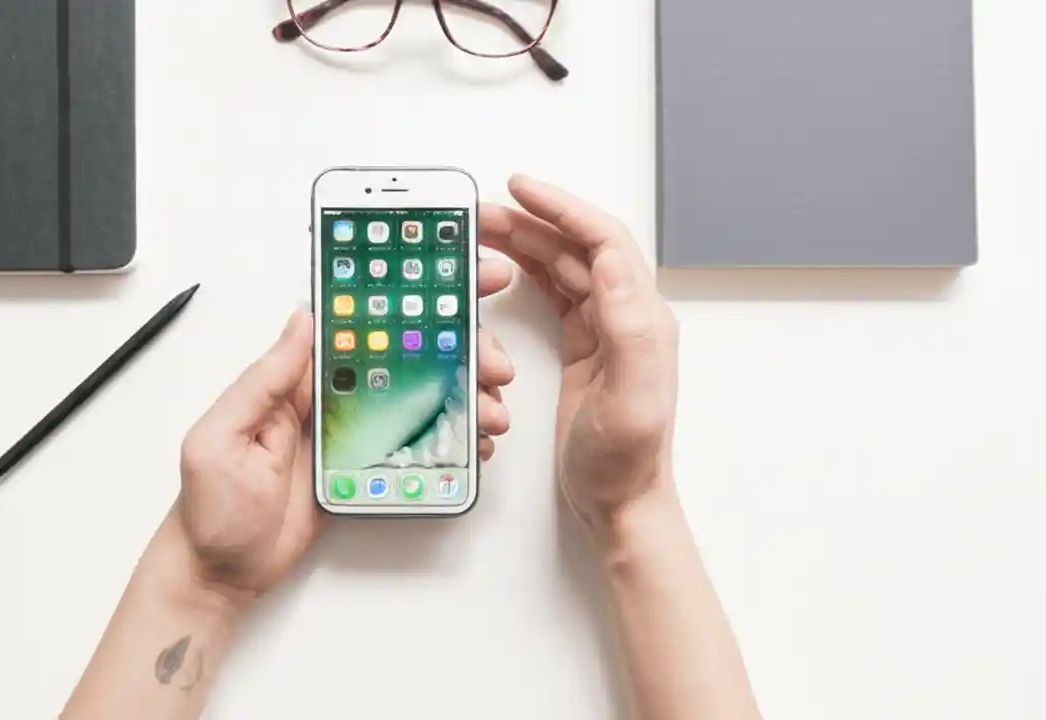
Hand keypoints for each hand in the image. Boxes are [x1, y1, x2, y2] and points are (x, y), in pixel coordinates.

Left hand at [176, 264, 518, 600]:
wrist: (219, 574)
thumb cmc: (209, 508)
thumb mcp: (222, 436)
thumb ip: (263, 380)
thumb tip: (302, 319)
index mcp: (295, 381)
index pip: (358, 326)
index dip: (407, 302)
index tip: (454, 285)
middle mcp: (330, 399)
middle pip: (406, 359)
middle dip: (460, 351)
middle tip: (495, 364)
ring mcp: (352, 434)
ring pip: (421, 399)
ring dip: (465, 397)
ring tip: (493, 412)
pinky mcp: (366, 468)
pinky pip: (416, 445)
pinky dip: (452, 440)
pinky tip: (477, 441)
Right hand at [481, 175, 679, 547]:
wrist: (620, 504)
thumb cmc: (623, 460)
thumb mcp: (630, 396)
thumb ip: (629, 327)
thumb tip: (610, 261)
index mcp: (641, 318)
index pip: (604, 241)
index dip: (562, 209)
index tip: (521, 189)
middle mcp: (626, 315)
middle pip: (579, 246)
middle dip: (533, 220)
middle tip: (483, 211)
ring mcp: (605, 330)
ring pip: (565, 265)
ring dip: (528, 240)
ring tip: (485, 228)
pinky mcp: (584, 347)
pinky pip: (557, 291)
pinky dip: (531, 269)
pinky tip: (509, 264)